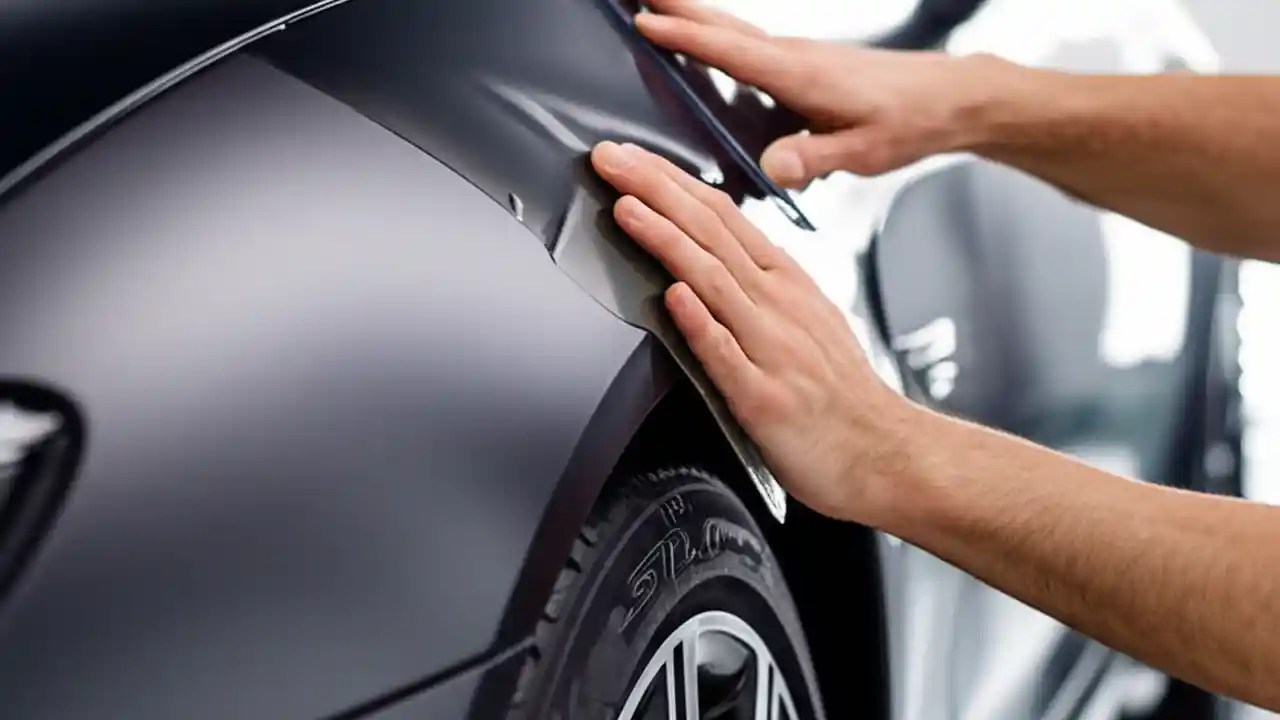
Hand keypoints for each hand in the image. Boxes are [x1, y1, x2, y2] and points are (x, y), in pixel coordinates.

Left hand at [591, 141, 916, 523]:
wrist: (884, 453)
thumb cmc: (839, 393)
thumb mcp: (806, 317)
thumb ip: (758, 284)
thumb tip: (707, 256)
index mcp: (784, 281)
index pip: (720, 214)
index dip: (671, 181)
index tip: (631, 156)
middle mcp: (778, 304)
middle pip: (710, 233)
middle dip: (656, 190)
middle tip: (610, 158)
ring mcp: (771, 348)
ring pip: (713, 280)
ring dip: (667, 240)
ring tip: (627, 209)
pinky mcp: (764, 397)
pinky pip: (726, 354)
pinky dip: (700, 323)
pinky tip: (673, 297)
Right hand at [637, 0, 1018, 186]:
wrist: (948, 98)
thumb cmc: (909, 123)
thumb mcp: (863, 151)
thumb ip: (813, 157)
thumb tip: (769, 168)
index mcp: (800, 76)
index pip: (730, 53)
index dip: (686, 39)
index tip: (645, 24)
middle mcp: (794, 57)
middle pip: (724, 27)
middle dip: (678, 7)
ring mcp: (799, 57)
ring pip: (734, 31)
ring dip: (694, 15)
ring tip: (657, 4)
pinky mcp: (805, 64)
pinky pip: (749, 45)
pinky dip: (719, 34)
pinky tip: (709, 40)